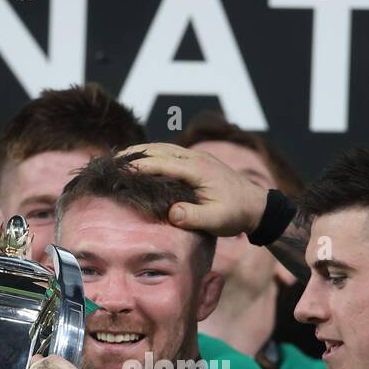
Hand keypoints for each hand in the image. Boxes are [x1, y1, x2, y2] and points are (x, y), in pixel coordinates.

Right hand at [124, 143, 268, 236]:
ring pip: (163, 147)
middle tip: (111, 160)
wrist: (257, 205)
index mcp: (198, 170)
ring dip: (142, 151)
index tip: (118, 170)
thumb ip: (193, 217)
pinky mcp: (198, 162)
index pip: (161, 162)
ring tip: (121, 158)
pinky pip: (170, 153)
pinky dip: (153, 154)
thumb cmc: (236, 214)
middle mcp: (196, 158)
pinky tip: (143, 162)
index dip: (139, 165)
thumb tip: (171, 213)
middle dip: (134, 153)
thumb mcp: (216, 221)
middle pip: (159, 148)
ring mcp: (197, 157)